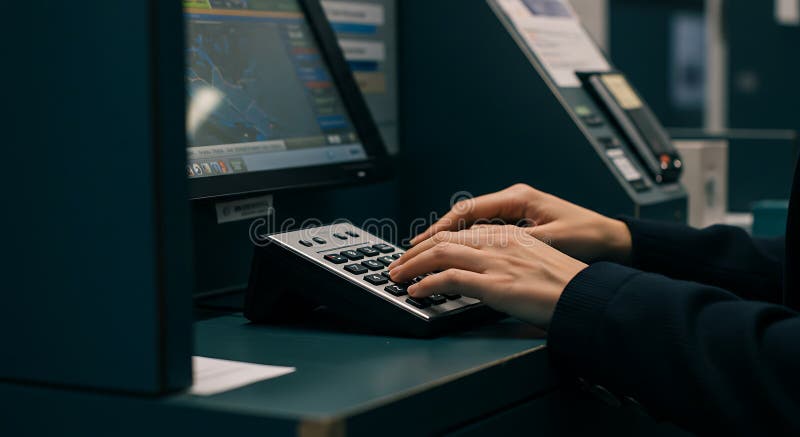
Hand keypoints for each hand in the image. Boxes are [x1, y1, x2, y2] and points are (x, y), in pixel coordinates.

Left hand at [390, 226, 587, 327]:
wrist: (588, 297)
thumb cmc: (568, 286)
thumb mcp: (537, 262)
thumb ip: (510, 260)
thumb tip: (486, 273)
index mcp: (510, 235)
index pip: (461, 231)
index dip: (434, 241)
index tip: (419, 251)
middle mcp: (499, 242)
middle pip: (444, 239)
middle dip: (415, 251)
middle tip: (399, 263)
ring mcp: (495, 261)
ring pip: (440, 254)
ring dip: (412, 265)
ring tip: (397, 275)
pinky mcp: (494, 283)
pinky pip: (448, 278)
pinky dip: (426, 283)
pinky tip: (416, 291)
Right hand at [411, 184, 631, 263]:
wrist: (613, 241)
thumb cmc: (588, 236)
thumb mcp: (551, 239)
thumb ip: (517, 243)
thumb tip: (485, 250)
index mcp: (517, 197)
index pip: (468, 210)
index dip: (441, 228)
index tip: (421, 242)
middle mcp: (513, 200)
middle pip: (464, 216)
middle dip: (437, 234)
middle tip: (413, 251)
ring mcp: (516, 212)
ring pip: (472, 224)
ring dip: (449, 239)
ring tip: (426, 254)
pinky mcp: (520, 224)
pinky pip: (484, 231)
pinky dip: (466, 242)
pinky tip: (455, 256)